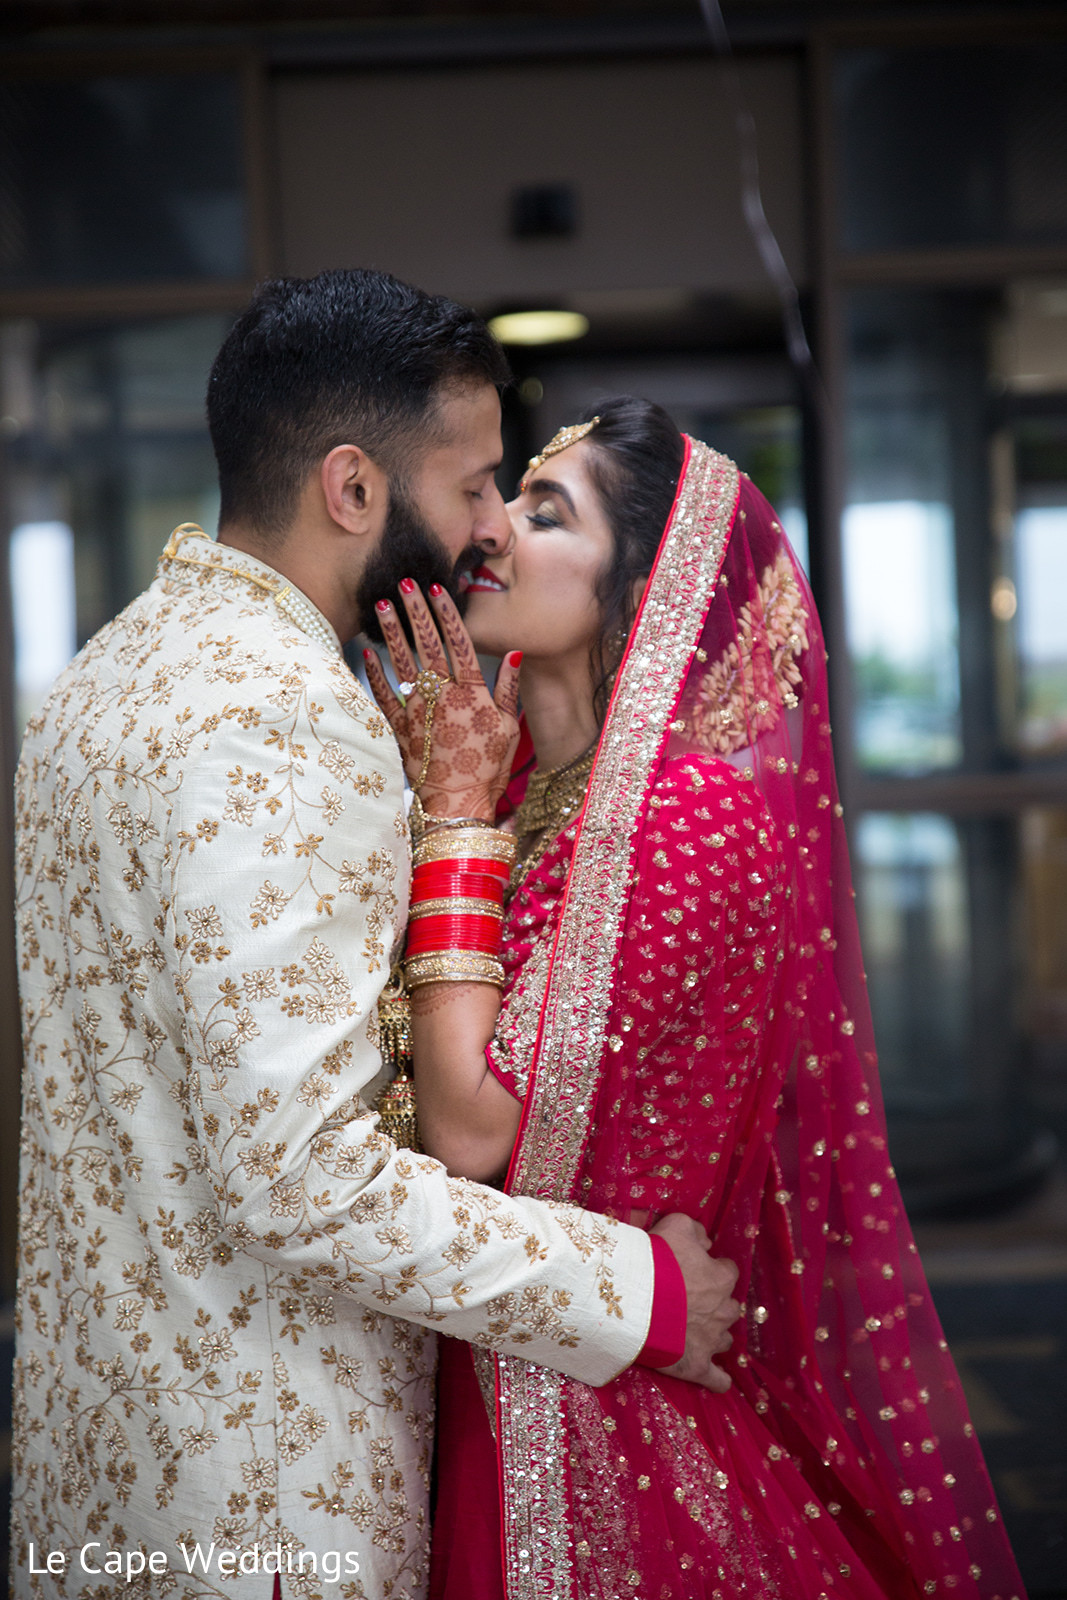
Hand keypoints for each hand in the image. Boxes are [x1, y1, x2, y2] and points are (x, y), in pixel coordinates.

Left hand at [364, 580, 520, 822]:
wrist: (457, 803)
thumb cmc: (488, 768)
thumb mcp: (508, 728)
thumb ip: (508, 689)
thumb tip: (515, 654)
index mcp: (472, 693)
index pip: (458, 642)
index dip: (448, 613)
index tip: (438, 588)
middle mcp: (443, 695)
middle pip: (428, 644)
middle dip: (416, 611)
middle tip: (405, 582)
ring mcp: (418, 710)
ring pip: (402, 662)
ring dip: (391, 632)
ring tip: (382, 605)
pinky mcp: (399, 727)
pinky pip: (383, 695)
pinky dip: (374, 673)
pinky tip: (365, 652)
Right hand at [650, 1213, 740, 1392]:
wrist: (635, 1298)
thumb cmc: (656, 1260)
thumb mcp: (677, 1226)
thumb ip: (696, 1231)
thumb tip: (706, 1242)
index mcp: (721, 1279)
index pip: (728, 1272)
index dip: (713, 1270)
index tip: (697, 1270)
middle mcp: (723, 1310)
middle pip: (729, 1308)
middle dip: (716, 1305)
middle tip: (693, 1300)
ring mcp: (712, 1341)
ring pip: (724, 1339)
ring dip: (714, 1334)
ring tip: (694, 1332)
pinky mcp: (698, 1366)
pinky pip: (717, 1378)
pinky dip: (719, 1380)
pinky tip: (720, 1381)